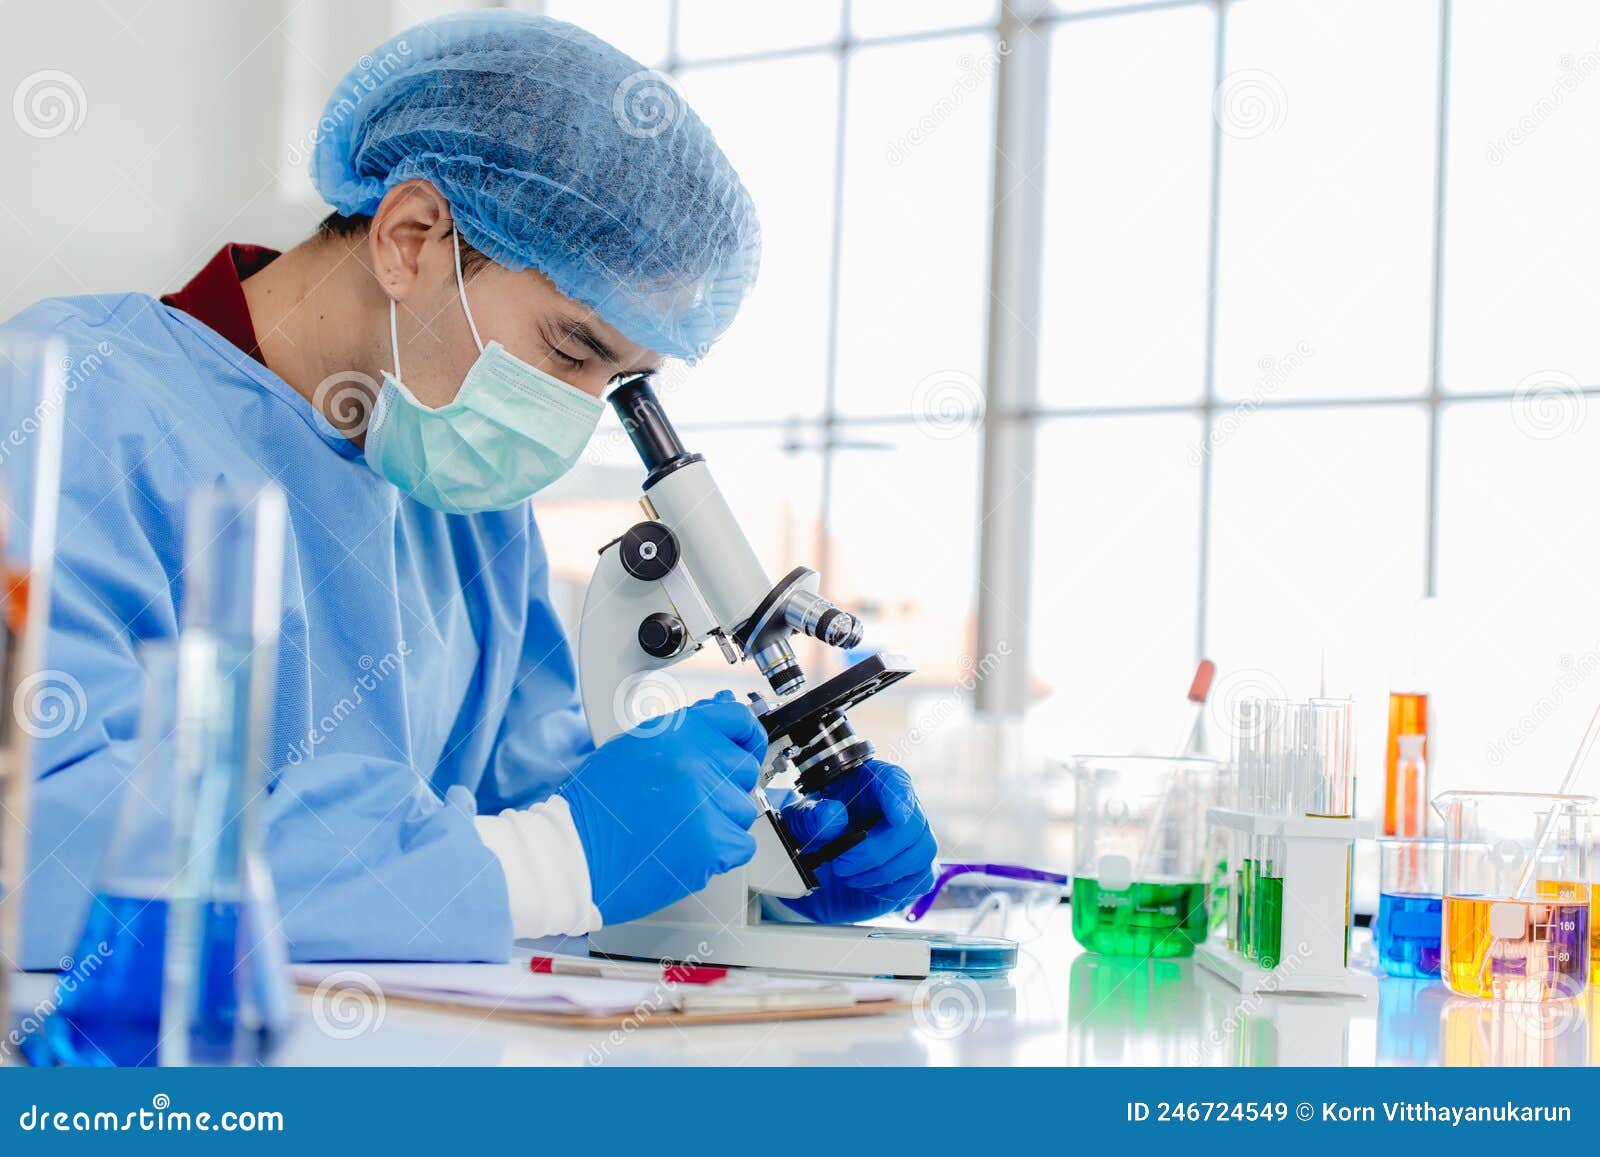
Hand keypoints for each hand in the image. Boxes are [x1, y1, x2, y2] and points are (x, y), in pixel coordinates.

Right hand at [560, 692, 764, 924]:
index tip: (742, 750)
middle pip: (744, 770)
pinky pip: (742, 844)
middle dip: (723, 788)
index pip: (739, 721)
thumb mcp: (634, 748)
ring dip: (719, 822)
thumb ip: (685, 730)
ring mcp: (705, 801)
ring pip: (743, 810)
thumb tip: (724, 706)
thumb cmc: (595, 808)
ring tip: (676, 828)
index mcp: (676, 730)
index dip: (745, 740)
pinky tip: (685, 849)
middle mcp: (694, 759)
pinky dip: (721, 852)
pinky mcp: (711, 842)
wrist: (572, 855)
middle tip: (685, 804)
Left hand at [774, 758, 936, 924]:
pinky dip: (890, 888)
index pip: (896, 782)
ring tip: (850, 875)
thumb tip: (833, 817)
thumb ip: (813, 815)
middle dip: (874, 853)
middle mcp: (904, 806)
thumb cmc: (822, 824)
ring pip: (919, 856)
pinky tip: (868, 883)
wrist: (825, 851)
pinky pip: (920, 880)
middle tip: (842, 864)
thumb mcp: (804, 817)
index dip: (899, 798)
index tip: (894, 816)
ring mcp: (917, 837)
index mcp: (876, 782)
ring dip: (881, 874)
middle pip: (911, 827)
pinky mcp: (919, 867)